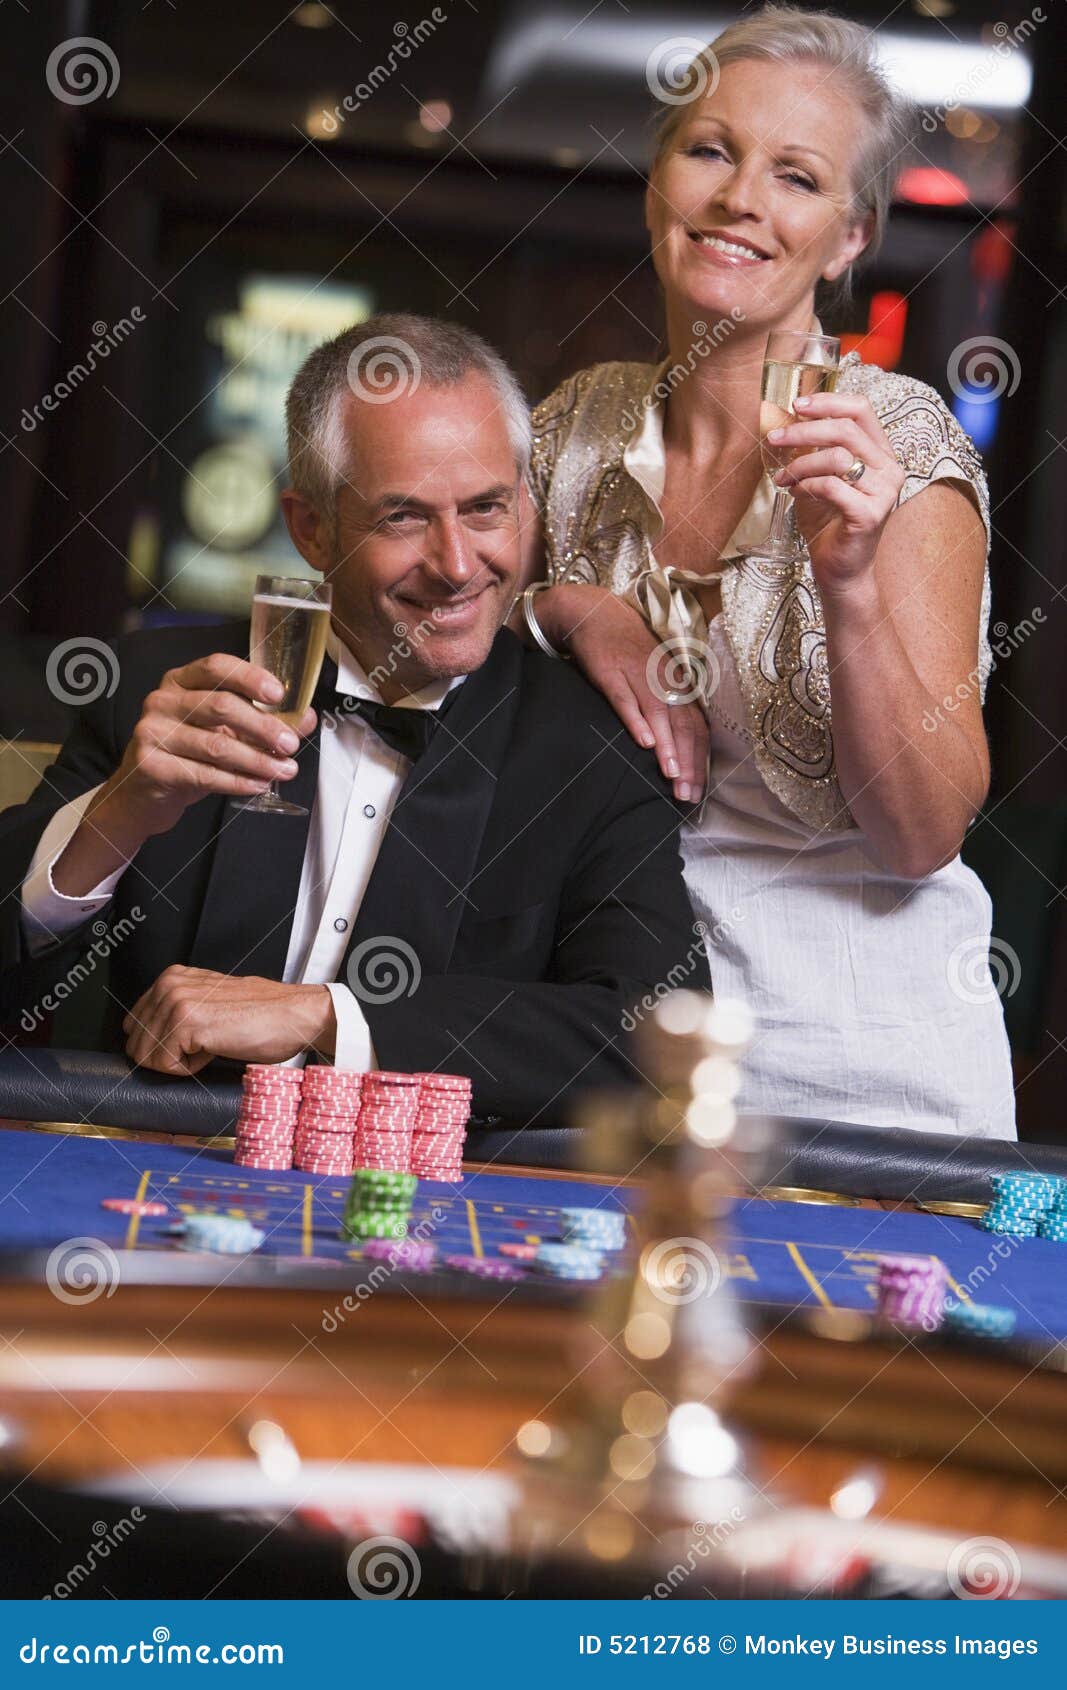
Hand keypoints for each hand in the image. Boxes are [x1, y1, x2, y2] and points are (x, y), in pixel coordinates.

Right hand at [106, 653, 317, 838]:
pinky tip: (258, 784)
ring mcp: (153, 732)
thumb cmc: (187, 754)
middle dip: (263, 727)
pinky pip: (204, 774)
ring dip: (257, 760)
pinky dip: (238, 781)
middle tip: (290, 744)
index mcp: (181, 681)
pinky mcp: (151, 765)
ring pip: (216, 745)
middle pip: (221, 706)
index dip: (250, 678)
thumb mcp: (224, 732)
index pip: (217, 666)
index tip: (279, 694)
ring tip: (283, 770)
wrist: (144, 793)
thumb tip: (304, 718)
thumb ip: (262, 721)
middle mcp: (163, 700)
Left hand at [123, 966, 335, 1074]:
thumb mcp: (209, 1002)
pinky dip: (190, 1068)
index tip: (191, 1042)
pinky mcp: (185, 1023)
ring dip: (180, 1062)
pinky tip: (215, 1048)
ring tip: (212, 1044)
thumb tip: (145, 1041)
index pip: (134, 1026)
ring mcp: (176, 1002)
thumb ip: (178, 1009)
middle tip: (204, 1044)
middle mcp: (169, 984)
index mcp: (171, 977)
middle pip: (136, 1044)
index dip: (162, 1046)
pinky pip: (166, 1065)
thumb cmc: (261, 1016)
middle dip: (168, 1056)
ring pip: (148, 1057)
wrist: (294, 1015)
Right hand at [535, 584, 708, 801]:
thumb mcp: (656, 680)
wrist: (597, 615)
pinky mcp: (612, 672)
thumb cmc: (629, 653)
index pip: (697, 728)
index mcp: (677, 687)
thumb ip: (668, 710)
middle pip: (683, 726)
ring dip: (668, 747)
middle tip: (685, 795)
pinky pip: (626, 700)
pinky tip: (643, 742)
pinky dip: (636, 720)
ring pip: (659, 716)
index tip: (696, 792)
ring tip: (671, 775)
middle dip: (687, 763)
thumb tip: (681, 749)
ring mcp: (639, 676)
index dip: (699, 761)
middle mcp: (664, 682)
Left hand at [769, 393, 904, 596]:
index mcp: (880, 454)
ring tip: (782, 478)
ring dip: (800, 463)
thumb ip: (813, 451)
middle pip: (846, 429)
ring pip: (838, 457)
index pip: (861, 409)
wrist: (840, 570)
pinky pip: (832, 486)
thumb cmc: (829, 524)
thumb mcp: (819, 478)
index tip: (797, 405)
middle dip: (804, 430)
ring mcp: (884, 492)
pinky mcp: (869, 514)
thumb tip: (784, 423)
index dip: (828, 401)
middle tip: (775, 438)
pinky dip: (807, 485)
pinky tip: (795, 494)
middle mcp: (889, 468)